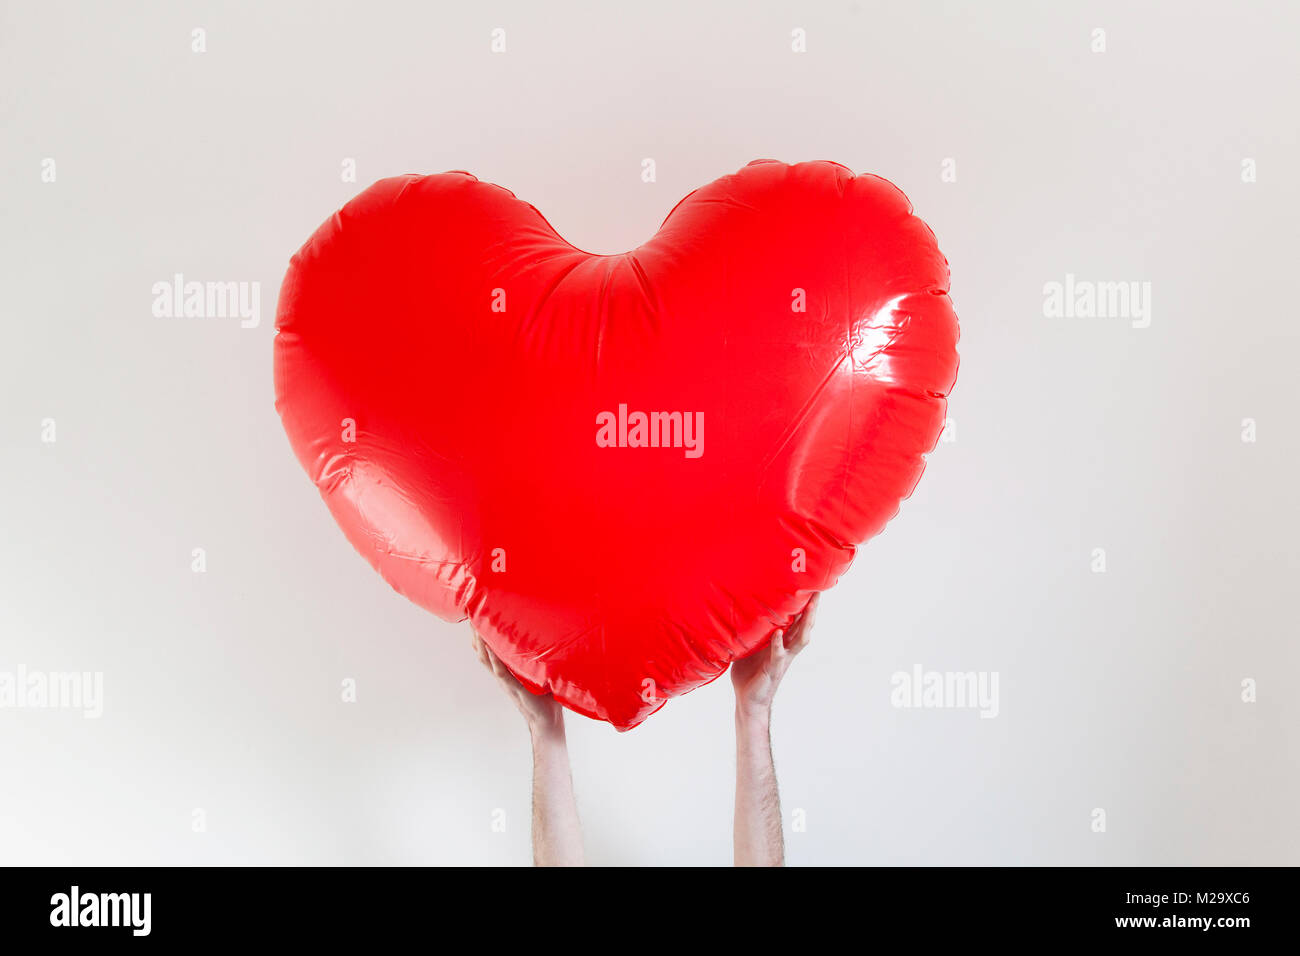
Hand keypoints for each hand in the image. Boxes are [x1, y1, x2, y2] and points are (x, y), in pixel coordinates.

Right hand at [472, 628, 563, 734]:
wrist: (547, 721)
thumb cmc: (545, 698)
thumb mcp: (538, 673)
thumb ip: (537, 659)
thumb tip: (550, 638)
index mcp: (506, 671)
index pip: (488, 652)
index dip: (481, 636)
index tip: (477, 618)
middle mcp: (502, 675)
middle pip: (482, 653)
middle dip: (476, 635)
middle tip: (472, 615)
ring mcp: (506, 682)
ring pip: (487, 660)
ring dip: (481, 643)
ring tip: (476, 627)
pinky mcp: (514, 688)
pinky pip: (500, 671)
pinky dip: (494, 658)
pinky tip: (490, 647)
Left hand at [730, 594, 816, 716]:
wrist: (747, 700)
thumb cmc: (748, 673)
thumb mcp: (749, 647)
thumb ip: (751, 631)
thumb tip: (739, 610)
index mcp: (782, 642)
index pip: (797, 621)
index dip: (805, 605)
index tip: (811, 587)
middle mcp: (787, 649)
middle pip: (805, 626)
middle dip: (812, 609)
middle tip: (817, 591)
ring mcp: (782, 659)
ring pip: (799, 640)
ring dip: (804, 623)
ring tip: (808, 607)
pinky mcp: (772, 669)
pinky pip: (778, 655)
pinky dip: (778, 644)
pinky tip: (778, 634)